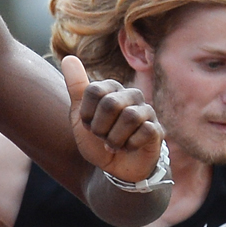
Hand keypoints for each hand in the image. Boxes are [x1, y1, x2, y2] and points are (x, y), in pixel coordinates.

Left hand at [60, 56, 164, 185]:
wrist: (115, 168)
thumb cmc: (99, 141)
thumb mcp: (81, 116)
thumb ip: (76, 87)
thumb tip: (68, 58)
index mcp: (111, 89)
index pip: (94, 90)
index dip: (87, 114)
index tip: (89, 125)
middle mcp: (131, 95)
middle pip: (110, 103)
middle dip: (100, 128)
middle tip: (103, 136)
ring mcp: (146, 111)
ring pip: (129, 117)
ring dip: (115, 139)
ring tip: (115, 144)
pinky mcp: (157, 129)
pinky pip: (144, 131)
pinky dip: (130, 145)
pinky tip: (129, 148)